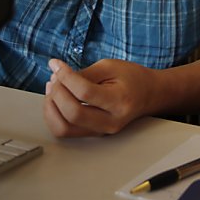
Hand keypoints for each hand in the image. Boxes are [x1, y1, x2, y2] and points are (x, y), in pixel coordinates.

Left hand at [42, 58, 156, 137]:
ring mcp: (102, 131)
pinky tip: (56, 100)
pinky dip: (54, 116)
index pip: (85, 93)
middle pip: (73, 113)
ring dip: (51, 108)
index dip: (65, 77)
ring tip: (53, 89)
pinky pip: (66, 131)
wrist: (148, 95)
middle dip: (56, 93)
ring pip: (64, 128)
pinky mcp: (94, 134)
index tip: (56, 65)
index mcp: (120, 100)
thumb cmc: (132, 78)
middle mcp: (111, 121)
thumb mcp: (110, 67)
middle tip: (55, 77)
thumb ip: (84, 74)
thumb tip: (57, 76)